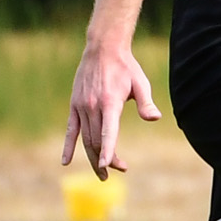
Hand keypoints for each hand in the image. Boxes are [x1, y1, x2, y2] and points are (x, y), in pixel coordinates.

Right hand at [61, 43, 161, 179]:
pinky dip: (68, 147)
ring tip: (103, 172)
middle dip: (107, 159)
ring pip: (86, 139)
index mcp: (110, 102)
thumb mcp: (140, 83)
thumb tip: (154, 118)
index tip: (107, 166)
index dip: (108, 150)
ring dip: (93, 157)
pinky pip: (71, 130)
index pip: (108, 132)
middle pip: (97, 141)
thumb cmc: (126, 67)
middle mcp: (93, 106)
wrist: (102, 48)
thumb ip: (146, 102)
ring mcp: (81, 107)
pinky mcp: (74, 106)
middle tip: (121, 168)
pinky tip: (66, 162)